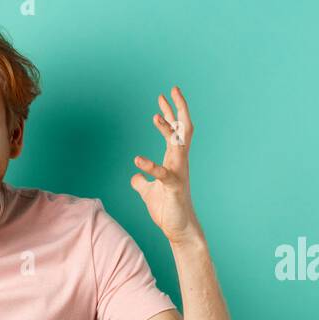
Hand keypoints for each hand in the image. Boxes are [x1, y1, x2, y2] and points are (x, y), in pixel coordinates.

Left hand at [130, 86, 199, 244]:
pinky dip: (151, 166)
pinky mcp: (175, 187)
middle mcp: (180, 163)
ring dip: (168, 129)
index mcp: (174, 161)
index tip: (162, 97)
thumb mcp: (149, 192)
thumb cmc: (168, 209)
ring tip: (156, 115)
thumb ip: (142, 181)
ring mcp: (179, 173)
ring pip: (179, 144)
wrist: (179, 229)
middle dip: (179, 109)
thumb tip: (134, 177)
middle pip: (183, 129)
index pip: (175, 131)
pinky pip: (163, 173)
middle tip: (173, 89)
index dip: (169, 113)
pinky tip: (137, 160)